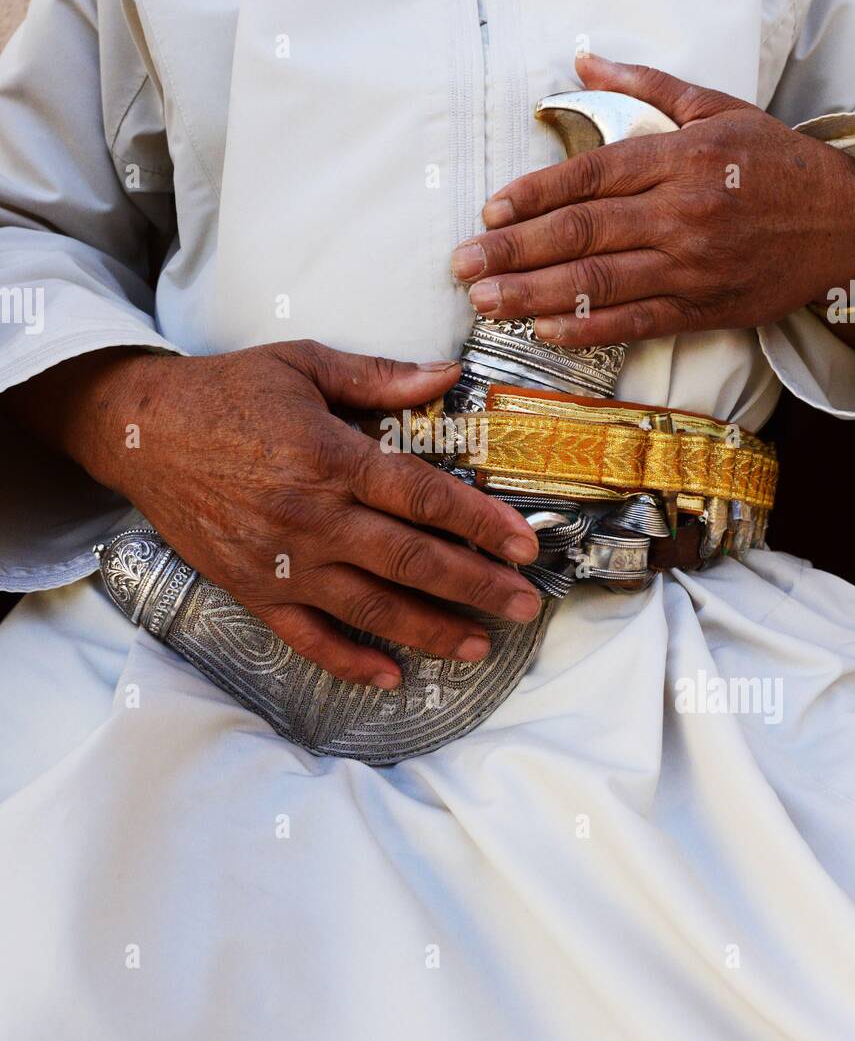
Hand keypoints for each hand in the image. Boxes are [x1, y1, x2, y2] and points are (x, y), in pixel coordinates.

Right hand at [7, 343, 540, 688]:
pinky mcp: (253, 590)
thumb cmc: (228, 392)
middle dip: (476, 587)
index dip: (481, 523)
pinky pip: (307, 637)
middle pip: (410, 561)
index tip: (523, 545)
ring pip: (370, 608)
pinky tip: (392, 676)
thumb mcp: (303, 364)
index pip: (424, 497)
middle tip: (526, 605)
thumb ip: (378, 376)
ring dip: (430, 630)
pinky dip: (350, 661)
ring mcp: (281, 562)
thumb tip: (448, 375)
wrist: (142, 433)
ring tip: (479, 645)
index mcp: (330, 457)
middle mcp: (311, 517)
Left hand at [451, 54, 854, 348]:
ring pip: (600, 283)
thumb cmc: (774, 163)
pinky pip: (636, 322)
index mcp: (681, 157)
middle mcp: (682, 212)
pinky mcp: (704, 308)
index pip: (591, 176)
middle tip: (461, 264)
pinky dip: (587, 330)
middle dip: (513, 251)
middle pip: (582, 233)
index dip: (532, 194)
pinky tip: (543, 332)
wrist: (846, 222)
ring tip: (485, 302)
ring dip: (534, 295)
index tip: (488, 211)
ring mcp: (692, 265)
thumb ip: (647, 86)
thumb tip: (584, 59)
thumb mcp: (718, 108)